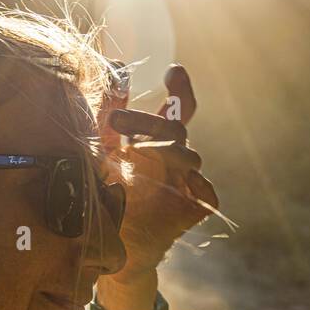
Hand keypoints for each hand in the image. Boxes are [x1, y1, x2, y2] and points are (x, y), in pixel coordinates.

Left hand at [99, 64, 218, 283]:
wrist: (114, 244)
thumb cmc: (109, 195)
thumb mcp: (103, 149)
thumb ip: (109, 111)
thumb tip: (117, 65)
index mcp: (157, 142)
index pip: (176, 110)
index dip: (180, 89)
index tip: (172, 71)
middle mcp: (175, 160)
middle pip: (175, 128)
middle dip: (147, 120)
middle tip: (114, 119)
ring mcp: (186, 183)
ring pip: (191, 156)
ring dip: (167, 149)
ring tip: (138, 150)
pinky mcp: (193, 209)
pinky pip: (206, 193)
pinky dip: (198, 186)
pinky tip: (185, 182)